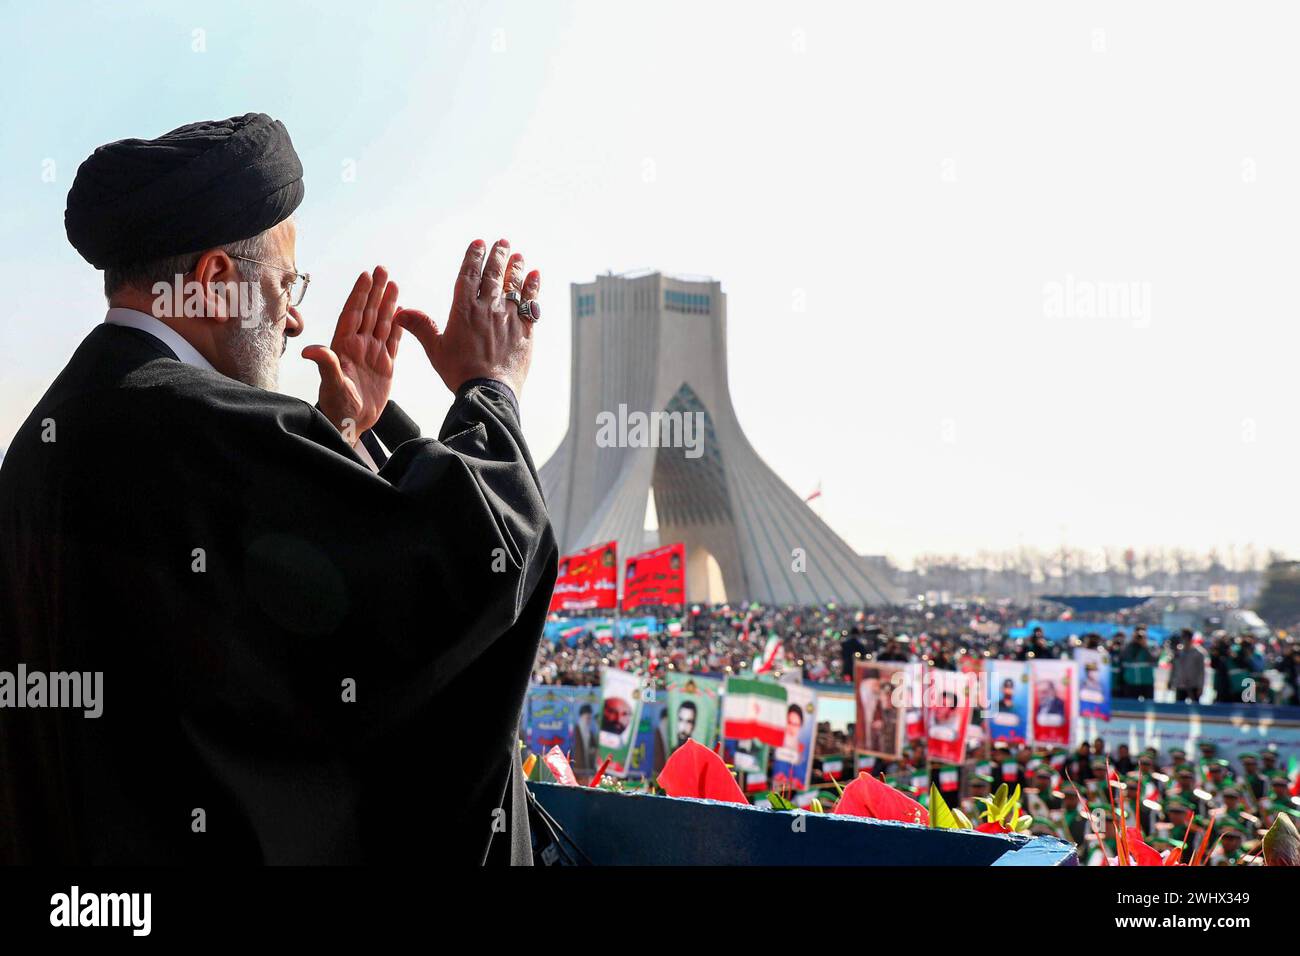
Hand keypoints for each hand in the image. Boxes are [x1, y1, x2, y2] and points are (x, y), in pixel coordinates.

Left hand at [303, 266, 402, 441]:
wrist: (352, 423)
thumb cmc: (337, 406)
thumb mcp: (332, 385)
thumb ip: (326, 364)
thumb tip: (310, 350)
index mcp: (344, 346)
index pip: (353, 314)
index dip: (359, 294)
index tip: (365, 276)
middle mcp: (358, 346)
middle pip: (368, 312)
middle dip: (375, 291)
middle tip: (382, 269)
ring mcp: (373, 354)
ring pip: (382, 322)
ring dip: (387, 303)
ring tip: (393, 283)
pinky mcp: (385, 365)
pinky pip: (392, 340)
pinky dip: (397, 325)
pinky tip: (400, 311)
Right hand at [396, 239, 538, 398]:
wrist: (488, 391)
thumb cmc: (460, 372)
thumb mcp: (435, 349)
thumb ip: (421, 327)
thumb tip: (400, 312)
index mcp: (464, 310)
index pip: (469, 275)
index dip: (474, 257)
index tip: (479, 243)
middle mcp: (488, 308)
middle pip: (494, 275)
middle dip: (498, 256)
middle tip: (503, 242)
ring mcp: (508, 318)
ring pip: (513, 286)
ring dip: (515, 268)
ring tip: (517, 255)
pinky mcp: (525, 330)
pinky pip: (531, 303)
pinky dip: (533, 287)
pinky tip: (535, 275)